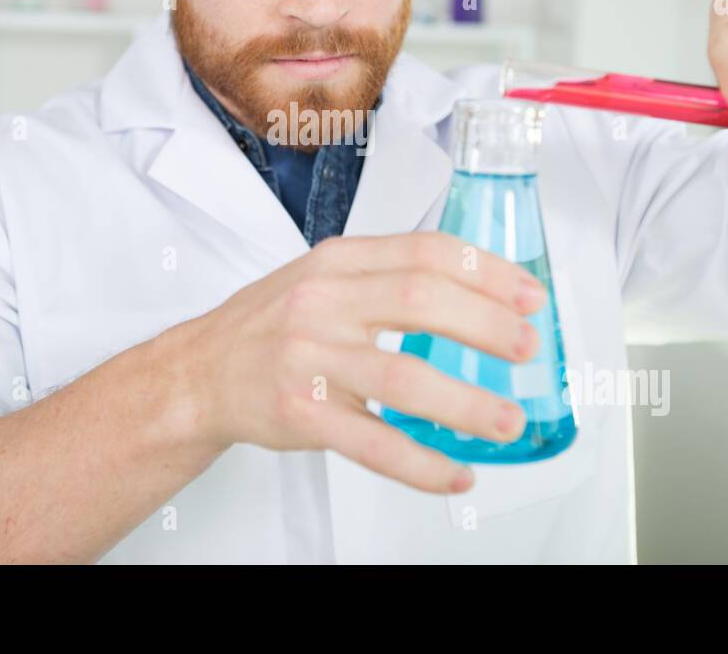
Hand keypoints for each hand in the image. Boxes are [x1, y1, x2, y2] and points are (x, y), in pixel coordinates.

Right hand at [182, 231, 546, 493]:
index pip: (424, 252)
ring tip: (507, 420)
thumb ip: (389, 274)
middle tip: (528, 348)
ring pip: (402, 378)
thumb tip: (481, 289)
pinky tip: (454, 475)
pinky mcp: (301, 414)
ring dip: (466, 403)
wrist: (199, 374)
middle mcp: (322, 301)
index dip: (485, 271)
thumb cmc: (272, 325)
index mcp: (337, 261)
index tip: (528, 295)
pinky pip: (372, 444)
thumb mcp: (323, 277)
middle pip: (421, 301)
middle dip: (487, 325)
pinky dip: (421, 465)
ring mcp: (309, 358)